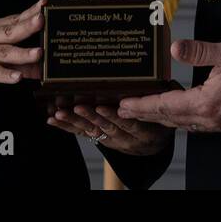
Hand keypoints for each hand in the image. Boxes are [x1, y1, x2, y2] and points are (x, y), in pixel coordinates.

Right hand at [0, 0, 43, 105]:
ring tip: (38, 53)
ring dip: (21, 53)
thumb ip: (18, 61)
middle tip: (43, 20)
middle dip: (28, 25)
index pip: (14, 19)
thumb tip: (41, 68)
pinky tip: (17, 77)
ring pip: (3, 52)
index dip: (30, 12)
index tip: (45, 5)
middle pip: (10, 31)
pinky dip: (4, 74)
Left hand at [46, 98, 173, 155]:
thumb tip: (163, 77)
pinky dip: (67, 127)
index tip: (103, 105)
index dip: (116, 115)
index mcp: (145, 131)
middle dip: (91, 116)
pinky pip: (83, 134)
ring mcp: (113, 140)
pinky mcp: (101, 139)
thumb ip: (163, 95)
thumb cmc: (159, 121)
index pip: (130, 123)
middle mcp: (127, 138)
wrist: (153, 144)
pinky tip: (53, 119)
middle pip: (108, 127)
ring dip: (75, 122)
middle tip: (78, 106)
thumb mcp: (167, 110)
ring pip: (92, 131)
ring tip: (60, 112)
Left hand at [116, 38, 220, 133]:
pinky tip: (177, 111)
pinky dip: (181, 118)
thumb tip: (174, 49)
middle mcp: (212, 119)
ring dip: (163, 117)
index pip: (166, 106)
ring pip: (184, 124)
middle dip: (147, 114)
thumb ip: (198, 51)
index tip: (124, 105)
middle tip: (125, 109)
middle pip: (171, 119)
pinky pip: (197, 124)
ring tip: (145, 110)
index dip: (143, 106)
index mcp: (208, 104)